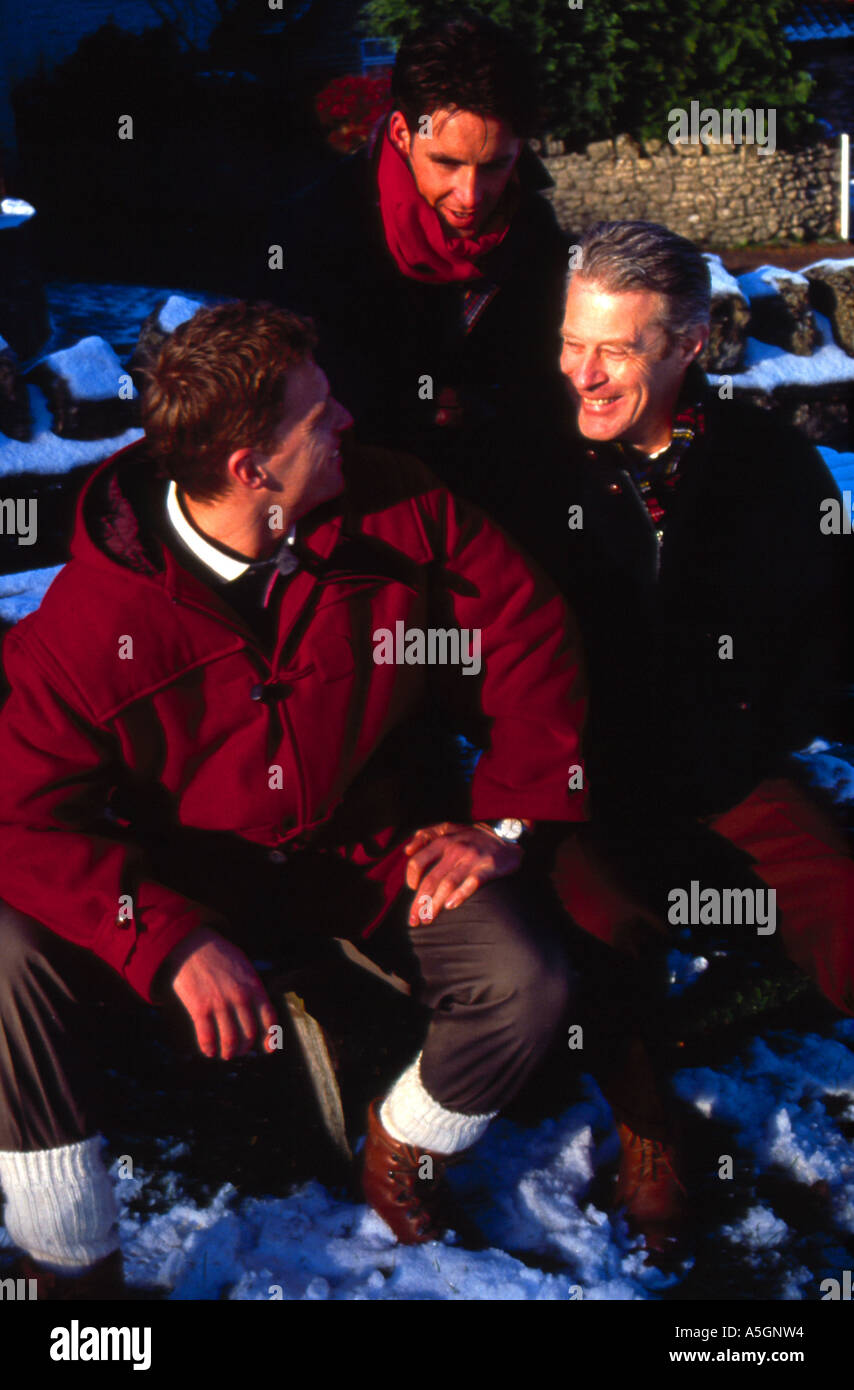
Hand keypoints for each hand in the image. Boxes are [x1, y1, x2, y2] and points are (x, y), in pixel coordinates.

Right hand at [169, 927, 278, 1059]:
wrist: (192, 945)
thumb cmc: (218, 956)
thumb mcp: (244, 966)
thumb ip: (252, 987)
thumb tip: (259, 1009)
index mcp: (254, 986)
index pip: (269, 1018)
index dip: (270, 1037)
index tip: (268, 1049)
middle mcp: (240, 997)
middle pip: (249, 1033)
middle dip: (245, 1047)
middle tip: (240, 1050)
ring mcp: (220, 1004)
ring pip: (230, 1040)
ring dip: (229, 1052)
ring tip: (226, 1054)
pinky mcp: (200, 1008)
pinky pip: (207, 1037)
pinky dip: (209, 1049)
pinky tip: (209, 1051)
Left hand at [403, 821, 521, 926]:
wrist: (506, 838)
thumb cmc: (472, 836)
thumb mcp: (449, 828)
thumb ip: (427, 835)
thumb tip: (406, 850)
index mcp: (443, 840)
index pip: (418, 861)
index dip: (411, 878)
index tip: (412, 890)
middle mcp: (455, 849)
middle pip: (431, 879)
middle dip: (419, 902)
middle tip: (414, 920)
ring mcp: (471, 859)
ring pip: (447, 884)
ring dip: (435, 904)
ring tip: (427, 919)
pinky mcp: (488, 868)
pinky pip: (472, 883)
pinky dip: (460, 894)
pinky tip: (451, 906)